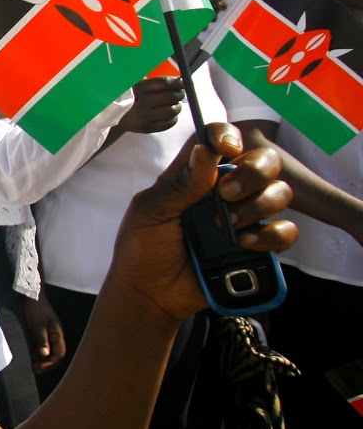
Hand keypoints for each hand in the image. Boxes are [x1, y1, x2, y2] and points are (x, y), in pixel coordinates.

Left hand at [21, 292, 66, 373]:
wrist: (31, 294)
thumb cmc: (35, 308)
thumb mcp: (37, 325)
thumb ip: (41, 339)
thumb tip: (45, 355)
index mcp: (58, 334)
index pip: (60, 355)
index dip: (51, 363)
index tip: (39, 367)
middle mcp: (56, 336)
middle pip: (56, 356)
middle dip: (47, 364)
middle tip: (35, 369)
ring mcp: (50, 334)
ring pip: (50, 352)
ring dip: (42, 360)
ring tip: (32, 365)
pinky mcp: (42, 333)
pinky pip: (43, 347)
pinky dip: (38, 353)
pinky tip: (30, 356)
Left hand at [107, 124, 294, 321]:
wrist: (150, 292)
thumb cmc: (143, 246)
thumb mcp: (150, 211)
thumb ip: (180, 183)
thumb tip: (206, 150)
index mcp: (195, 175)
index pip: (219, 140)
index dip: (228, 136)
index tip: (227, 148)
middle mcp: (225, 191)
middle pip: (264, 160)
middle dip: (254, 171)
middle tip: (226, 194)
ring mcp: (244, 217)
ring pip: (280, 192)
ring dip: (258, 205)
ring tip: (228, 226)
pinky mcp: (257, 246)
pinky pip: (286, 232)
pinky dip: (271, 235)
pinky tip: (243, 243)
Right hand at [116, 76, 185, 133]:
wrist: (114, 116)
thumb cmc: (132, 97)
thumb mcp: (139, 85)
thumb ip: (160, 83)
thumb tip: (182, 81)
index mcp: (140, 88)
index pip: (165, 83)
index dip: (178, 82)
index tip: (182, 83)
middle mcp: (142, 102)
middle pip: (171, 96)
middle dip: (179, 94)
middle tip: (179, 94)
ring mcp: (145, 116)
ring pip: (172, 111)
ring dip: (177, 107)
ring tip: (174, 105)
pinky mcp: (147, 128)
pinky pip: (168, 123)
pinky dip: (173, 119)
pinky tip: (169, 115)